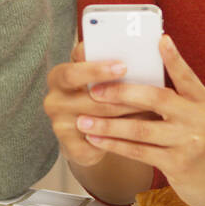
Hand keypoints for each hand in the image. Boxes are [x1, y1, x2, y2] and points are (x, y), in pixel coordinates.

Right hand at [42, 41, 146, 167]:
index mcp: (58, 77)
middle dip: (117, 92)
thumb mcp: (98, 75)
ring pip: (98, 120)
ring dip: (126, 112)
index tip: (123, 66)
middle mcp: (54, 101)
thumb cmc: (100, 93)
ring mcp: (60, 127)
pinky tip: (140, 129)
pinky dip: (122, 136)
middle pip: (87, 99)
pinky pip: (100, 142)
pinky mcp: (72, 148)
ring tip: (151, 106)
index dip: (97, 70)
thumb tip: (136, 56)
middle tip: (143, 89)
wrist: (91, 132)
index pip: (73, 71)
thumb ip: (107, 63)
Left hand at [73, 34, 204, 205]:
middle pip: (156, 98)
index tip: (159, 40)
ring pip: (141, 129)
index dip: (173, 58)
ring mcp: (189, 143)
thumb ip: (182, 96)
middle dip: (121, 92)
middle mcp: (199, 119)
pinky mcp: (178, 165)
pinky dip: (115, 145)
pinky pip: (139, 152)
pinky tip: (97, 140)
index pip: (186, 76)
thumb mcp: (202, 114)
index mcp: (204, 101)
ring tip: (84, 121)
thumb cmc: (204, 142)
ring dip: (108, 125)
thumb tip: (153, 70)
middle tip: (94, 90)